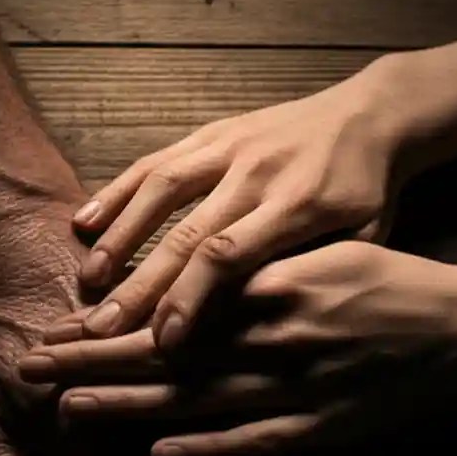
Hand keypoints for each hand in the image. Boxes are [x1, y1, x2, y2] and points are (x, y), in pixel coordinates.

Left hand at [22, 242, 456, 455]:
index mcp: (269, 285)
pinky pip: (257, 443)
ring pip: (199, 398)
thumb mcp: (322, 250)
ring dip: (131, 406)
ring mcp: (298, 384)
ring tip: (71, 412)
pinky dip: (208, 451)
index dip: (113, 318)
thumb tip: (196, 270)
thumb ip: (258, 267)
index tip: (56, 324)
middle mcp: (274, 333)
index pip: (171, 304)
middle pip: (167, 352)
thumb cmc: (389, 280)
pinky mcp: (323, 427)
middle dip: (93, 360)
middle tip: (31, 366)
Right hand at [71, 57, 413, 347]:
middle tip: (103, 328)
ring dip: (119, 235)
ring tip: (89, 279)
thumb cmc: (367, 191)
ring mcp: (231, 147)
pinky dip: (118, 190)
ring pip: (163, 189)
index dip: (193, 298)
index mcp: (300, 206)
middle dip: (142, 284)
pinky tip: (85, 221)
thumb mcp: (364, 239)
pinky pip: (157, 160)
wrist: (371, 114)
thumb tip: (255, 326)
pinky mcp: (212, 132)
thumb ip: (312, 274)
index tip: (164, 341)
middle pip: (188, 232)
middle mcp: (258, 173)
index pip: (232, 255)